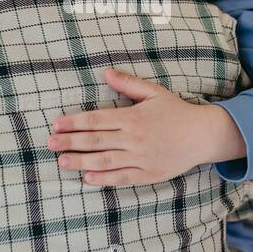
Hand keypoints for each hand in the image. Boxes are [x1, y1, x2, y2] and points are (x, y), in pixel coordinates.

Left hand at [48, 68, 246, 186]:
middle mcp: (134, 138)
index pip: (96, 120)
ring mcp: (141, 157)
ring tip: (62, 162)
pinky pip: (122, 177)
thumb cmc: (176, 111)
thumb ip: (128, 84)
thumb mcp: (153, 92)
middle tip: (49, 144)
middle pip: (96, 141)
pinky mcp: (148, 174)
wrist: (202, 135)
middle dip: (70, 142)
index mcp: (132, 117)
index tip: (56, 125)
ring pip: (105, 160)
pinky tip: (88, 178)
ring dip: (81, 162)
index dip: (74, 123)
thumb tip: (105, 73)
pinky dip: (104, 178)